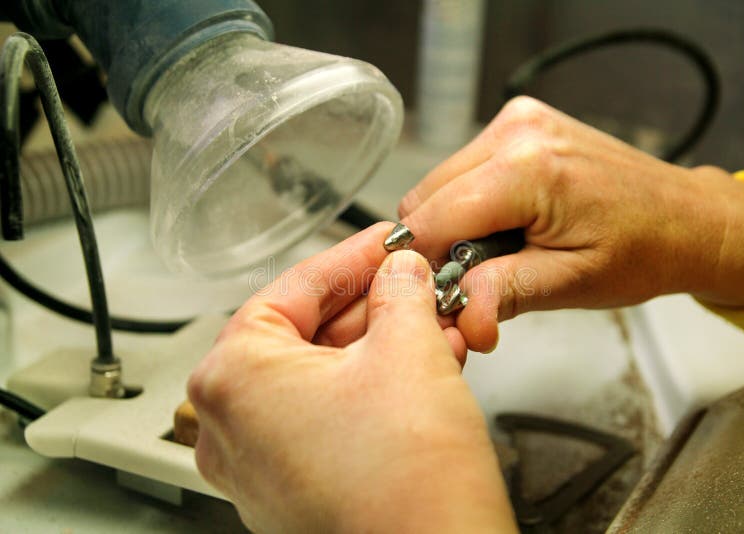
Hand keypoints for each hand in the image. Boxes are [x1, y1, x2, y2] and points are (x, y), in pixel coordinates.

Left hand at [187, 225, 515, 532]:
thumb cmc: (405, 483)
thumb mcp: (408, 349)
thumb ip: (400, 292)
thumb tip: (399, 270)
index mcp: (233, 378)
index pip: (293, 287)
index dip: (352, 256)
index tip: (385, 243)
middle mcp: (232, 426)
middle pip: (307, 333)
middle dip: (376, 306)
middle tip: (416, 282)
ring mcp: (261, 464)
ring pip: (324, 377)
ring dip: (383, 346)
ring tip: (435, 325)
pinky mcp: (295, 490)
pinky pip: (329, 416)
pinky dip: (373, 387)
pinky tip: (422, 368)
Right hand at [399, 96, 743, 351]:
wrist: (689, 218)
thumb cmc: (644, 251)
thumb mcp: (572, 284)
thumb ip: (504, 294)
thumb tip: (459, 318)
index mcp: (528, 170)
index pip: (432, 219)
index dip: (428, 264)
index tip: (444, 294)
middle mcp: (516, 131)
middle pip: (426, 197)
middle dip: (441, 244)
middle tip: (482, 276)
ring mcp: (518, 120)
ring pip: (440, 183)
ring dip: (456, 222)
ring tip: (505, 248)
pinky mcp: (521, 122)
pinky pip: (465, 168)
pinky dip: (473, 202)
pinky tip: (512, 222)